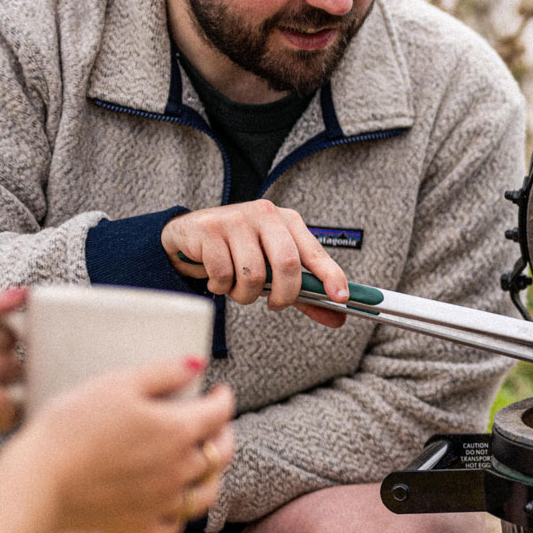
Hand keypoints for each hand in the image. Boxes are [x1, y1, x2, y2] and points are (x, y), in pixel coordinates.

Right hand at [9, 356, 236, 532]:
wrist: (35, 482)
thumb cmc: (71, 427)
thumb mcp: (116, 384)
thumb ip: (163, 372)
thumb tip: (197, 364)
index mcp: (178, 431)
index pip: (220, 413)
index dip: (224, 398)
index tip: (219, 390)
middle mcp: (179, 469)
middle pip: (222, 454)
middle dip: (225, 434)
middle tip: (215, 424)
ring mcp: (162, 502)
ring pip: (206, 494)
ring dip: (211, 477)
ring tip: (203, 464)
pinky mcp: (139, 527)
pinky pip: (173, 528)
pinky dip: (179, 516)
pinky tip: (171, 505)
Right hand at [160, 200, 348, 327]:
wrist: (190, 234)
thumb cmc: (240, 252)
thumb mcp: (274, 268)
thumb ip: (305, 293)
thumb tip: (337, 318)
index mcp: (288, 220)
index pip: (315, 252)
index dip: (331, 275)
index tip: (341, 298)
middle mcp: (266, 214)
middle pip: (287, 264)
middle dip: (284, 295)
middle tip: (276, 306)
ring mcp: (236, 219)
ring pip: (253, 274)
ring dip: (246, 294)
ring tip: (237, 288)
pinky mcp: (210, 229)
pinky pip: (224, 274)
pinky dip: (221, 287)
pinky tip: (217, 279)